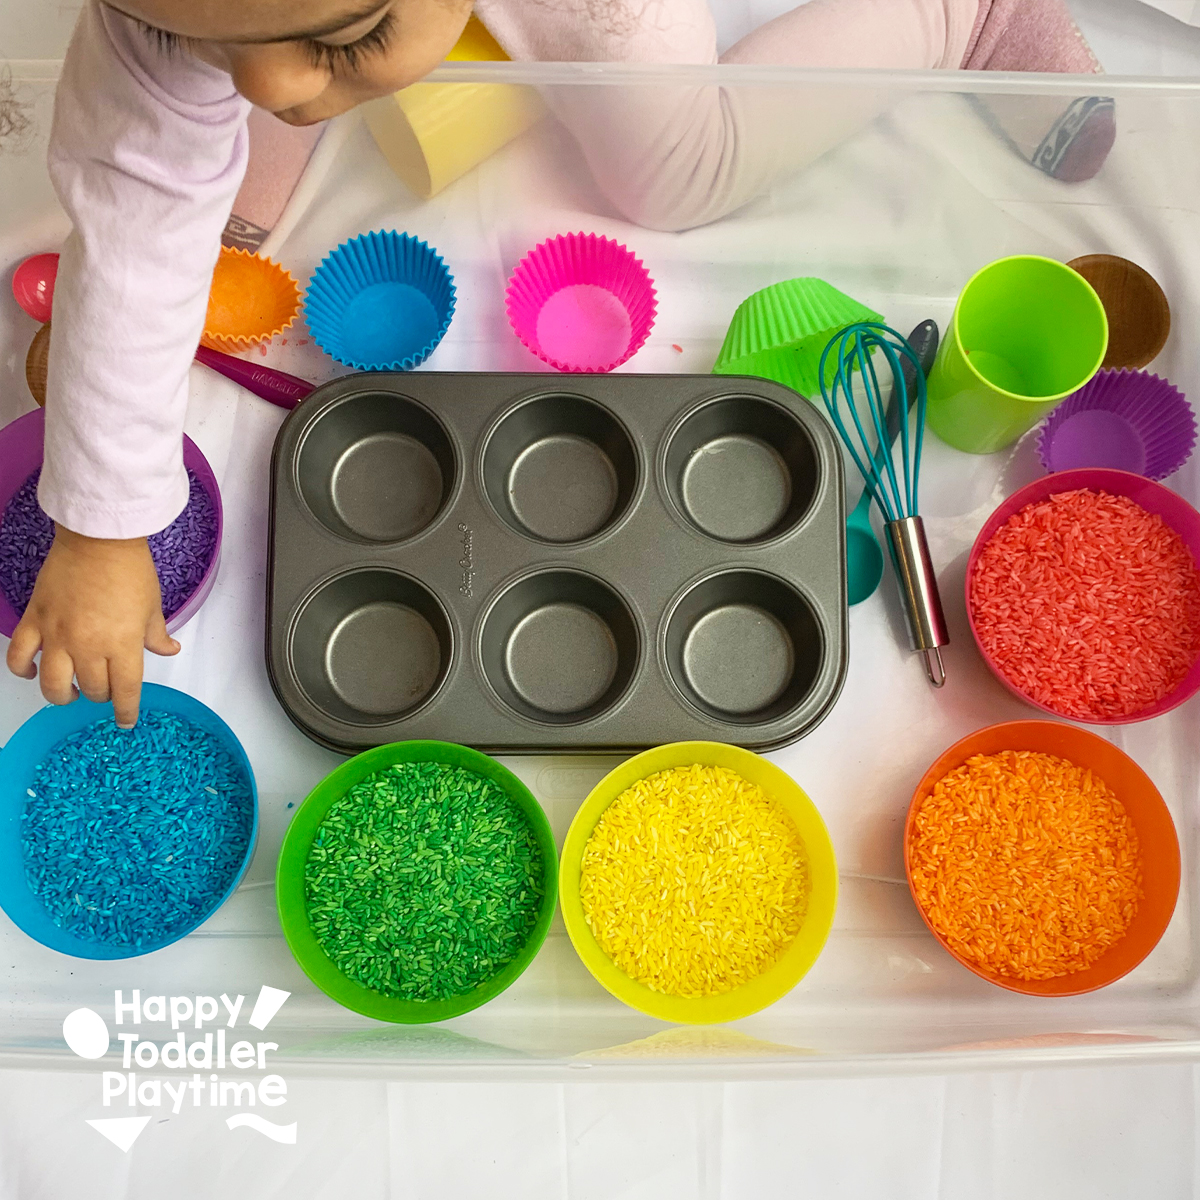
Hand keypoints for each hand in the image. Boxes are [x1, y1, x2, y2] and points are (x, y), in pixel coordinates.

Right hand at [6, 526, 179, 727]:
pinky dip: (22, 670)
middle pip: (91, 688)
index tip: (125, 721)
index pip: (125, 690)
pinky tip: (31, 673)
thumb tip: (169, 649)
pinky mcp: (36, 620)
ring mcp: (58, 634)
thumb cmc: (130, 571)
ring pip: (52, 683)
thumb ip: (156, 635)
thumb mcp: (152, 607)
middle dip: (101, 695)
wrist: (98, 540)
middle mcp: (89, 645)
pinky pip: (20, 655)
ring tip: (70, 691)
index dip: (125, 711)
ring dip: (62, 694)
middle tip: (104, 688)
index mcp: (123, 644)